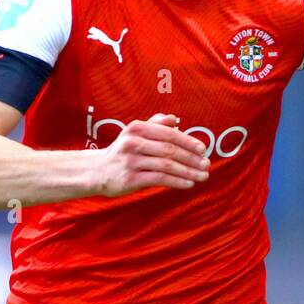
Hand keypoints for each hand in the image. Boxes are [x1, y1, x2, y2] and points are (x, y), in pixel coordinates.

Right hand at [92, 114, 210, 196]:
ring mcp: (131, 161)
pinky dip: (176, 181)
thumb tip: (175, 119)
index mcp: (137, 128)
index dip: (187, 141)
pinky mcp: (130, 179)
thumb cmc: (122, 151)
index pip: (168, 133)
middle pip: (169, 150)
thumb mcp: (135, 133)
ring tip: (202, 176)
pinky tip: (188, 184)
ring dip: (188, 172)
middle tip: (206, 165)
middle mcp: (133, 143)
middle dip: (191, 158)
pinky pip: (159, 179)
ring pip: (166, 166)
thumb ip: (155, 124)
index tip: (203, 149)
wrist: (97, 171)